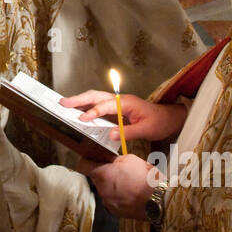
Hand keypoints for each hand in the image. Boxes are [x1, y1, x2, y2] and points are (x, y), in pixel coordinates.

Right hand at [58, 90, 187, 143]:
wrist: (168, 118)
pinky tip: (77, 111)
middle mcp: (120, 100)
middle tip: (62, 103)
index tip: (81, 119)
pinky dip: (86, 107)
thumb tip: (109, 135)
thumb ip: (127, 132)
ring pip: (95, 98)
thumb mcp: (146, 130)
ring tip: (65, 105)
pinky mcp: (116, 109)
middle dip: (78, 99)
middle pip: (95, 96)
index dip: (92, 112)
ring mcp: (117, 103)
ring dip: (80, 101)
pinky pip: (98, 105)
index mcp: (126, 103)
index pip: (105, 106)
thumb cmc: (159, 122)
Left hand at [77, 153, 162, 219]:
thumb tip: (110, 161)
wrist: (158, 200)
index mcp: (102, 174)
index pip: (82, 166)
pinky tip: (130, 193)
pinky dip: (118, 196)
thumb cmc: (145, 178)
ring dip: (111, 186)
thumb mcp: (130, 159)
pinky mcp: (115, 211)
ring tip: (127, 183)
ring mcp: (107, 202)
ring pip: (104, 190)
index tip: (92, 159)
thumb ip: (115, 160)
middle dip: (104, 174)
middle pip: (95, 178)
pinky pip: (112, 200)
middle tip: (117, 170)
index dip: (87, 161)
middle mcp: (101, 190)